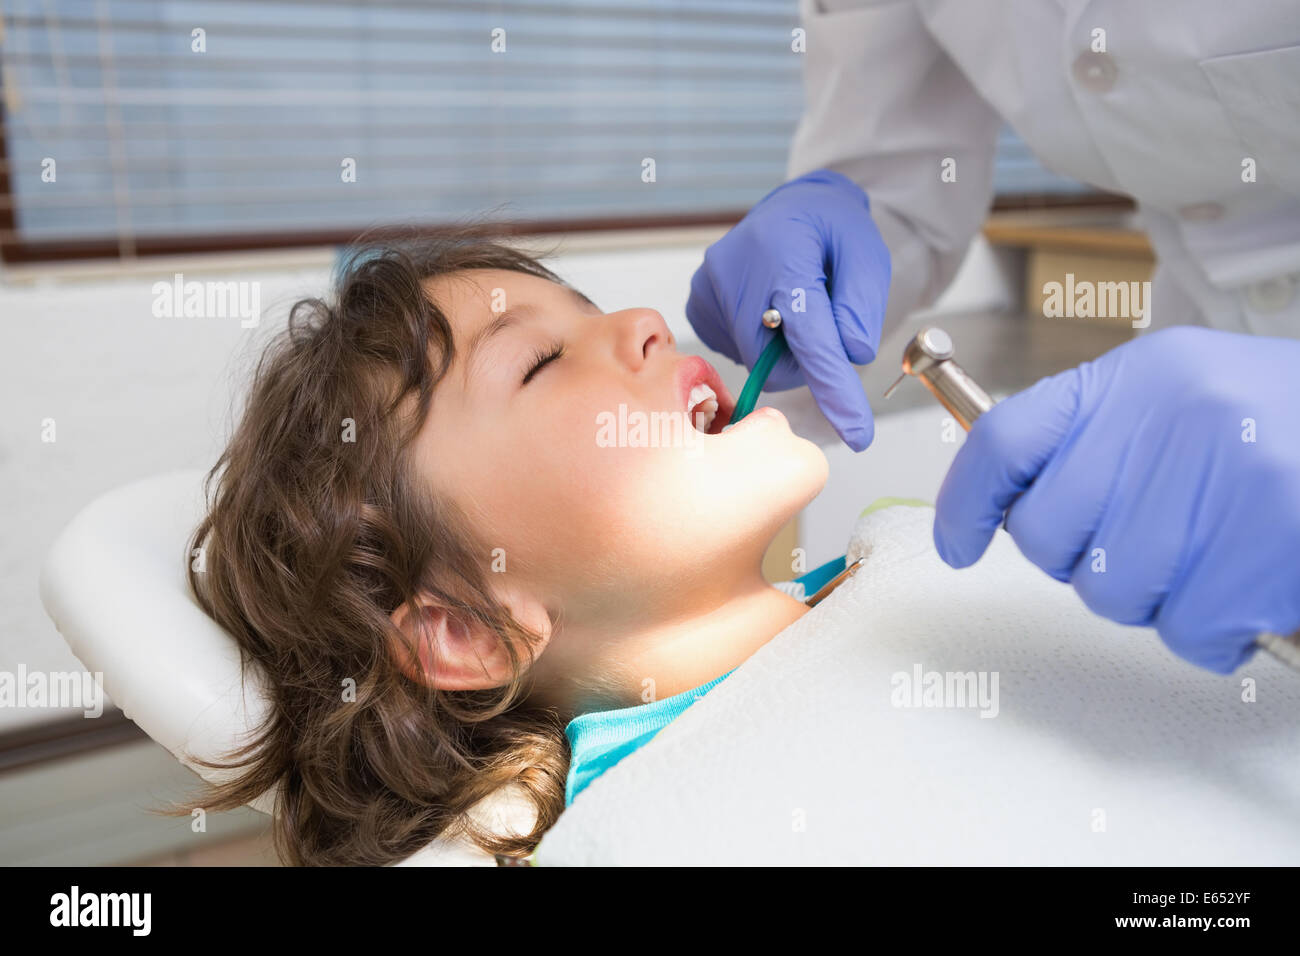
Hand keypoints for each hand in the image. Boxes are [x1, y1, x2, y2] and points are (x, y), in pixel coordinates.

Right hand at [685, 169, 890, 450]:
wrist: (795, 207)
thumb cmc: (833, 230)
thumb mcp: (867, 256)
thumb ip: (862, 305)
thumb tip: (849, 352)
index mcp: (782, 254)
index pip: (810, 338)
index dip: (834, 388)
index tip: (857, 432)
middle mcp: (733, 272)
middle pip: (774, 361)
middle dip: (807, 359)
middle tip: (824, 323)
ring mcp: (709, 289)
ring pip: (754, 360)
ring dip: (783, 348)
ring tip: (793, 303)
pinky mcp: (698, 305)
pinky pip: (735, 350)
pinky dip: (760, 342)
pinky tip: (768, 310)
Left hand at [933, 326, 1299, 673]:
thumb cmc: (1287, 428)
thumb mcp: (1185, 403)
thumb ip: (1102, 443)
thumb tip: (1015, 505)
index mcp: (1136, 378)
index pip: (1006, 438)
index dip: (966, 502)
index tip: (957, 545)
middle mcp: (1169, 413)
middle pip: (1049, 533)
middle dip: (1086, 561)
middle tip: (1149, 547)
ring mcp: (1221, 472)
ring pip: (1113, 590)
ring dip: (1157, 599)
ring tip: (1212, 562)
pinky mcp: (1269, 533)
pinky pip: (1188, 627)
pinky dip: (1213, 632)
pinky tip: (1250, 589)